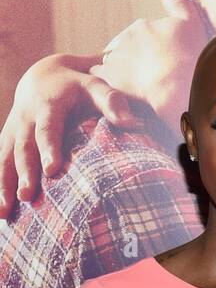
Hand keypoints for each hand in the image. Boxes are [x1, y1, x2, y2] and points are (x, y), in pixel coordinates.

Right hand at [0, 53, 142, 213]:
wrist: (43, 75)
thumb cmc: (78, 86)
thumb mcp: (94, 86)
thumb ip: (111, 101)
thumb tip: (131, 121)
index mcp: (48, 104)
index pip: (48, 127)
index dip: (48, 147)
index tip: (52, 169)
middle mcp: (27, 116)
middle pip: (24, 146)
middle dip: (25, 171)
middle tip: (28, 195)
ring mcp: (14, 130)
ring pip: (6, 156)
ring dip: (4, 183)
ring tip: (5, 210)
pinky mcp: (7, 141)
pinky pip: (0, 163)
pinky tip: (1, 212)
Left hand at [91, 0, 209, 130]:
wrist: (178, 85)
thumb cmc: (190, 56)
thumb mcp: (191, 23)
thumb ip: (179, 4)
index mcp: (144, 27)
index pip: (141, 36)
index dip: (151, 49)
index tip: (161, 62)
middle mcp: (127, 38)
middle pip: (126, 49)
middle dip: (135, 60)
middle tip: (149, 77)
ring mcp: (116, 57)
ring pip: (112, 62)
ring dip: (119, 71)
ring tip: (133, 87)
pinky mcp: (109, 77)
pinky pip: (99, 76)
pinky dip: (104, 81)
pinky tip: (114, 90)